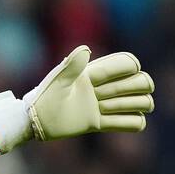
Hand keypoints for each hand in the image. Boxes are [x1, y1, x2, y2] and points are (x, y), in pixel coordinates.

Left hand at [24, 45, 154, 139]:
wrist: (34, 122)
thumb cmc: (44, 98)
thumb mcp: (58, 81)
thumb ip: (73, 66)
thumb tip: (86, 49)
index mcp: (93, 74)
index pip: (124, 63)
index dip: (132, 65)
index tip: (131, 69)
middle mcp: (100, 89)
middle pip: (138, 81)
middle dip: (139, 85)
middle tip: (115, 94)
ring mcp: (100, 107)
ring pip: (137, 102)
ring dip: (138, 104)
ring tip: (114, 109)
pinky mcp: (96, 123)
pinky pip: (127, 123)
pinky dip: (135, 122)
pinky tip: (134, 121)